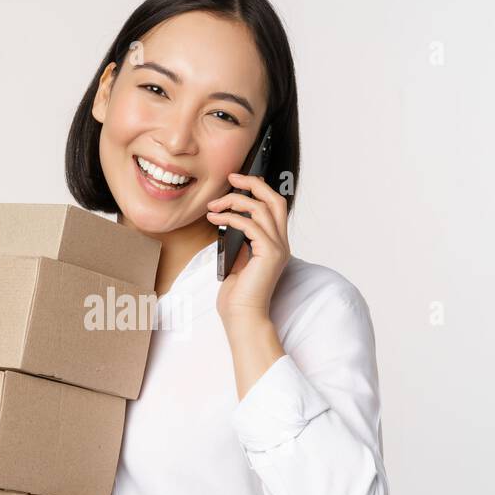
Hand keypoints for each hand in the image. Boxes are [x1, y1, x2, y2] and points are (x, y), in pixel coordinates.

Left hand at [206, 173, 290, 327]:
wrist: (243, 317)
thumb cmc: (237, 296)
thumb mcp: (237, 261)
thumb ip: (240, 241)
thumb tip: (229, 221)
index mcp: (275, 243)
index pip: (273, 206)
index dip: (258, 189)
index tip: (236, 182)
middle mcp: (281, 243)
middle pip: (275, 199)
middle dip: (254, 183)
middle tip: (232, 177)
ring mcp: (278, 248)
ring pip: (261, 208)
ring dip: (234, 201)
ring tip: (213, 205)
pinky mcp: (269, 254)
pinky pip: (250, 225)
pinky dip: (230, 217)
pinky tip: (214, 218)